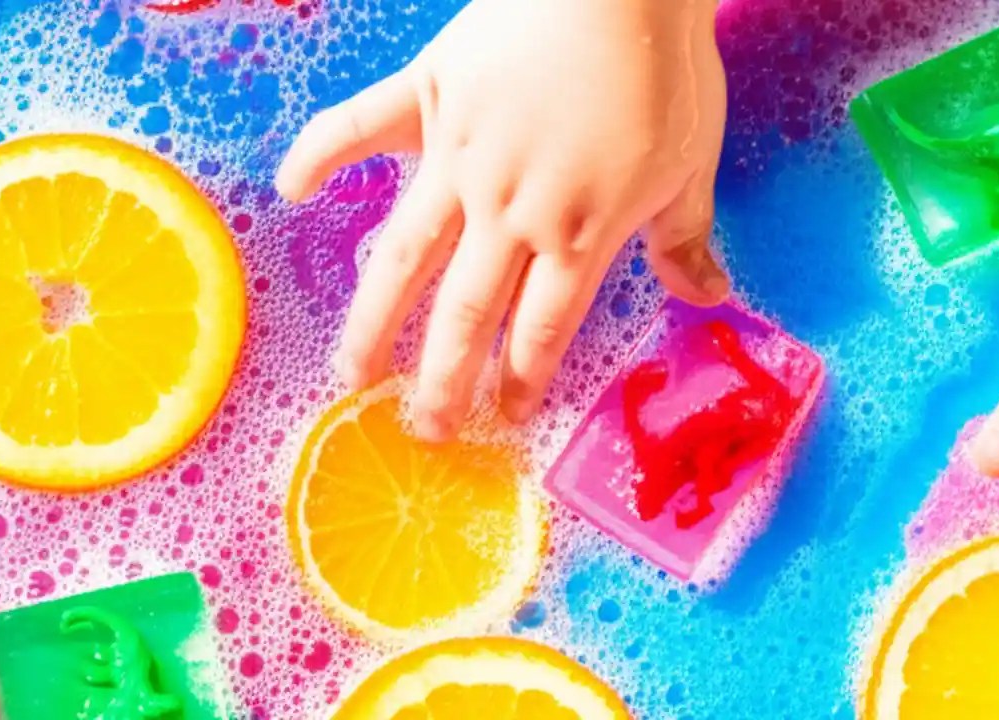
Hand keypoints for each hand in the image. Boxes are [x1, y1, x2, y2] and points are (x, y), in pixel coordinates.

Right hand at [276, 0, 727, 440]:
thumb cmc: (664, 70)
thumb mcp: (692, 165)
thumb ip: (684, 239)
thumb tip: (710, 299)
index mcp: (578, 233)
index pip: (540, 329)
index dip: (519, 381)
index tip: (500, 420)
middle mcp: (508, 211)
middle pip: (466, 315)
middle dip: (441, 381)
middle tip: (420, 429)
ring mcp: (459, 159)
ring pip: (405, 256)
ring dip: (374, 320)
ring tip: (348, 373)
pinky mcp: (427, 99)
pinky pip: (360, 126)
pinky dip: (321, 153)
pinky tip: (289, 187)